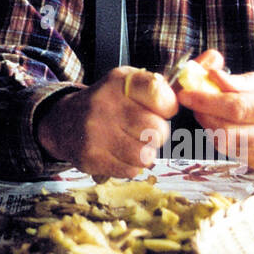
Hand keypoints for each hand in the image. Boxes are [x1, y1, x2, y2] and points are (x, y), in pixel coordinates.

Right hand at [36, 67, 179, 178]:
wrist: (63, 122)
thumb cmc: (105, 103)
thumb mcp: (125, 84)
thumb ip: (157, 87)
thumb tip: (190, 91)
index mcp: (118, 82)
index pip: (160, 95)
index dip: (168, 107)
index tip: (161, 109)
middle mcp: (105, 105)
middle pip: (156, 130)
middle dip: (158, 134)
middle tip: (146, 130)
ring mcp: (96, 133)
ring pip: (145, 155)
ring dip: (145, 152)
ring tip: (134, 143)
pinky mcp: (91, 158)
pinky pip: (130, 170)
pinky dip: (131, 165)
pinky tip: (119, 153)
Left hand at [174, 50, 253, 171]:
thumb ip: (245, 81)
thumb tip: (212, 78)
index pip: (234, 109)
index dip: (205, 100)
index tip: (185, 92)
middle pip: (225, 132)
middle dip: (203, 115)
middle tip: (194, 99)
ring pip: (227, 146)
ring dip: (210, 127)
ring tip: (209, 108)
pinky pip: (237, 153)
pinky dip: (225, 138)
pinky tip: (227, 123)